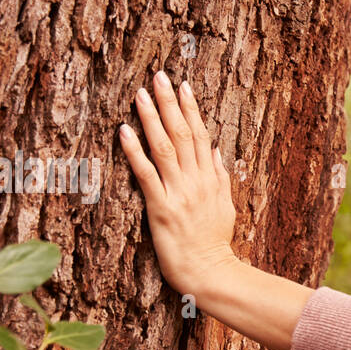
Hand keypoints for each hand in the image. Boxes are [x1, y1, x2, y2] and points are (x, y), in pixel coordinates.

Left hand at [119, 71, 237, 297]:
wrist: (210, 273)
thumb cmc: (215, 245)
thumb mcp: (226, 208)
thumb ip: (221, 177)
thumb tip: (217, 151)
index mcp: (211, 180)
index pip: (202, 136)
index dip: (191, 109)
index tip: (183, 86)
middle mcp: (196, 181)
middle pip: (183, 134)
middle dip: (170, 103)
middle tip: (159, 76)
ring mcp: (179, 193)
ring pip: (164, 147)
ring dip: (151, 118)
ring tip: (139, 94)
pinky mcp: (161, 208)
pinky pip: (145, 174)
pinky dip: (135, 150)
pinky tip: (124, 130)